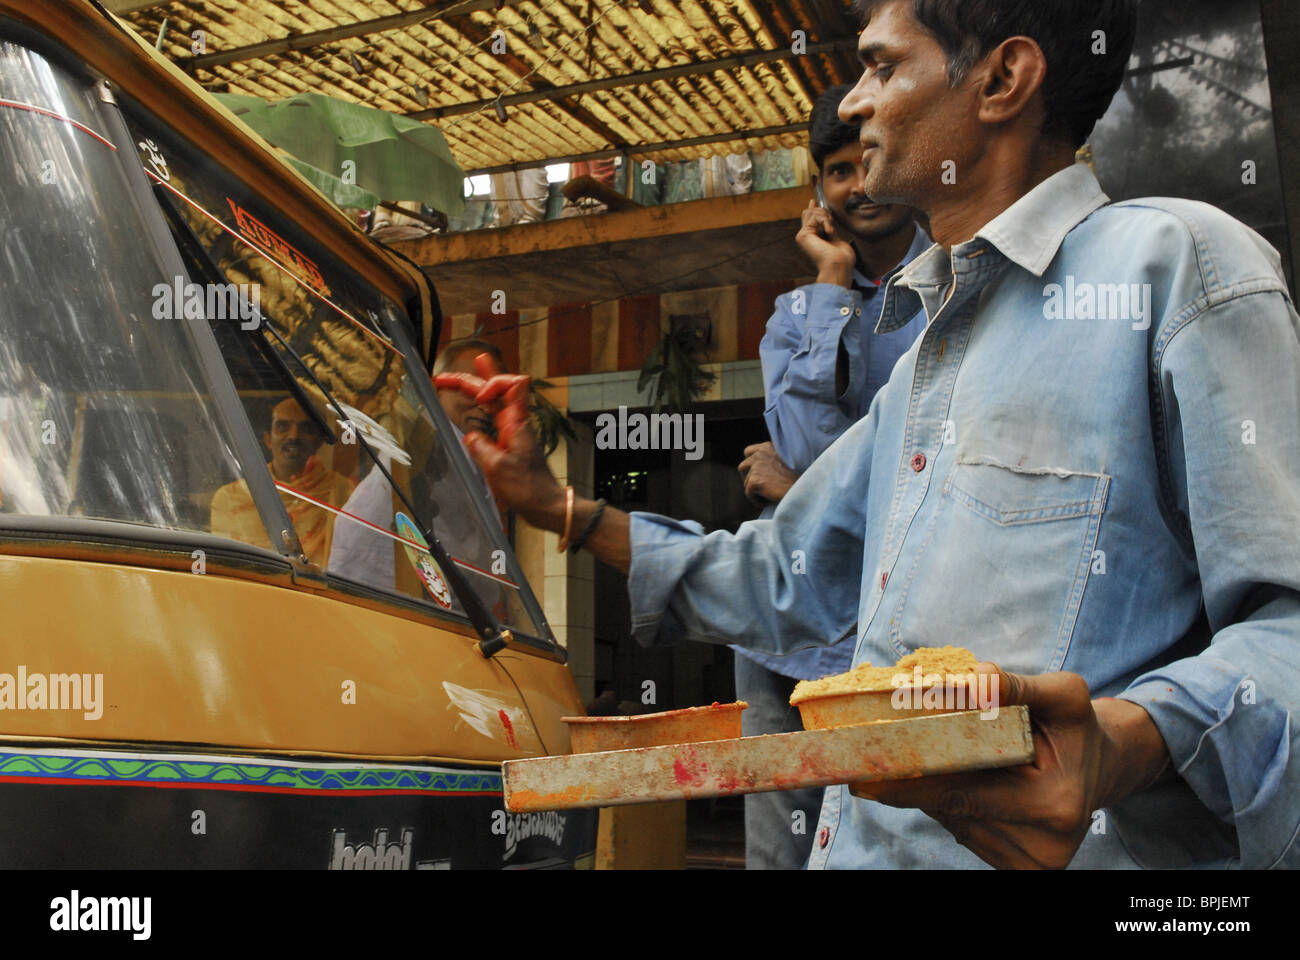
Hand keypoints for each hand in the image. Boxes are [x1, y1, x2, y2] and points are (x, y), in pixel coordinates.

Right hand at [433, 354, 566, 530]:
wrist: (545, 505)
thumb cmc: (529, 489)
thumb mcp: (498, 468)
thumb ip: (480, 448)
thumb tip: (470, 437)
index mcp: (516, 422)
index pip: (513, 384)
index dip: (492, 383)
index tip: (478, 399)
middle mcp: (515, 422)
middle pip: (495, 390)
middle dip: (469, 381)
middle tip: (443, 378)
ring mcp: (513, 431)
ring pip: (494, 400)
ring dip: (476, 386)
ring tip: (457, 377)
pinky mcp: (510, 442)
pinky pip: (494, 416)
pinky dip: (482, 406)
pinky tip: (476, 402)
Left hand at [738, 442, 798, 503]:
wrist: (802, 490)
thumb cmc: (796, 480)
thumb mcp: (783, 462)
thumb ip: (769, 461)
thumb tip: (755, 470)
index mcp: (767, 447)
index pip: (748, 451)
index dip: (751, 464)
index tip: (759, 475)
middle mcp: (760, 453)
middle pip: (743, 467)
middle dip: (748, 478)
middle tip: (760, 488)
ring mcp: (756, 466)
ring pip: (746, 482)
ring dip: (754, 490)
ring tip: (768, 496)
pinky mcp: (754, 480)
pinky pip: (748, 493)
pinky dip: (756, 500)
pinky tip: (767, 502)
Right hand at [796, 199, 856, 287]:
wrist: (839, 266)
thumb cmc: (841, 257)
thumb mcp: (836, 237)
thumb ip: (828, 226)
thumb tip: (824, 216)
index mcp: (813, 239)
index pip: (809, 219)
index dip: (812, 209)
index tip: (813, 201)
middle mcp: (805, 237)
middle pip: (810, 212)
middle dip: (824, 214)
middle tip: (832, 227)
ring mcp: (803, 236)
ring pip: (813, 212)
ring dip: (826, 218)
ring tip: (832, 232)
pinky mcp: (803, 234)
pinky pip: (815, 216)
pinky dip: (826, 221)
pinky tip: (829, 232)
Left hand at [854, 663, 1172, 868]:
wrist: (1101, 767)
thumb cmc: (1076, 726)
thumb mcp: (1063, 695)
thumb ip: (1019, 685)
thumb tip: (975, 675)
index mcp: (1055, 805)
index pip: (966, 792)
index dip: (915, 779)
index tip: (869, 772)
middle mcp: (1042, 845)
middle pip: (953, 810)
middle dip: (910, 784)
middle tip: (862, 768)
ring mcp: (1028, 863)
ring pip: (954, 820)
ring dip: (931, 790)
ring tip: (921, 760)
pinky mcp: (1017, 868)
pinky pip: (963, 829)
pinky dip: (949, 803)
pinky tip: (956, 779)